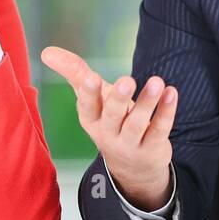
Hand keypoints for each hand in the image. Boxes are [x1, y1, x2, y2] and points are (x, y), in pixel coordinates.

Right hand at [41, 45, 176, 210]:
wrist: (132, 168)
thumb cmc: (109, 122)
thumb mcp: (92, 99)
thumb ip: (73, 73)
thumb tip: (46, 52)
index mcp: (91, 120)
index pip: (87, 108)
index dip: (89, 94)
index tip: (91, 78)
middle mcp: (108, 134)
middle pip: (112, 117)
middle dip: (118, 99)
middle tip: (127, 80)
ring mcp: (130, 144)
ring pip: (138, 124)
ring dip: (147, 102)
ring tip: (157, 82)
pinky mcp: (152, 148)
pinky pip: (159, 129)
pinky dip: (166, 111)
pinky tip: (171, 93)